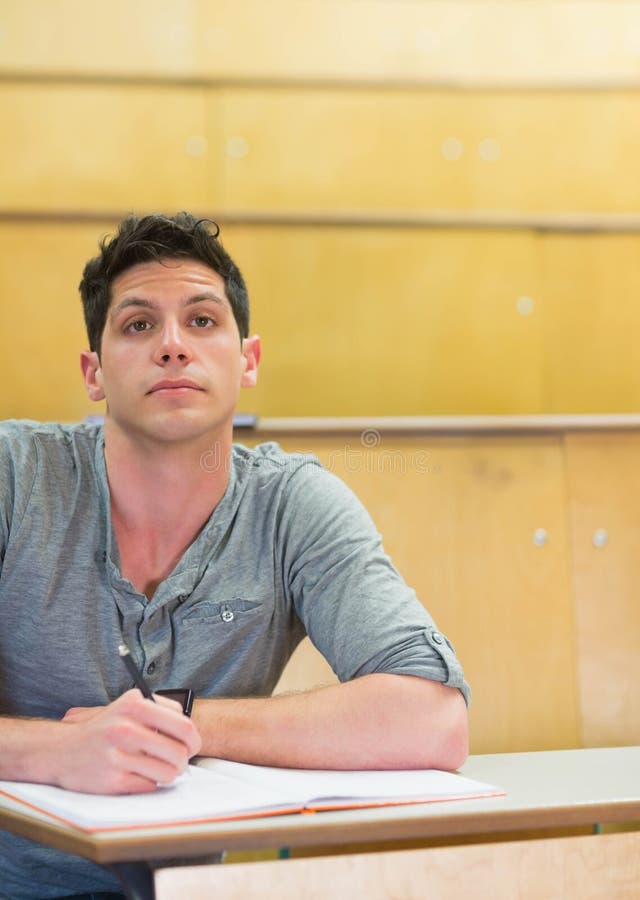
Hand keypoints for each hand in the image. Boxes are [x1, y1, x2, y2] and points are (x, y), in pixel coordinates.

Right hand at [54, 690, 201, 793]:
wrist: (61, 750)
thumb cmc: (104, 728)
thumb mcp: (128, 706)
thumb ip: (160, 710)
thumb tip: (190, 729)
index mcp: (135, 705)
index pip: (184, 725)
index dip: (193, 739)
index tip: (191, 745)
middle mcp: (125, 728)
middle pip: (180, 751)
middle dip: (185, 759)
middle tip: (179, 762)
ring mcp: (118, 755)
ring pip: (169, 772)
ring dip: (169, 774)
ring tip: (159, 769)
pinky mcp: (112, 780)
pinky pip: (150, 786)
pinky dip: (149, 783)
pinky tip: (138, 775)